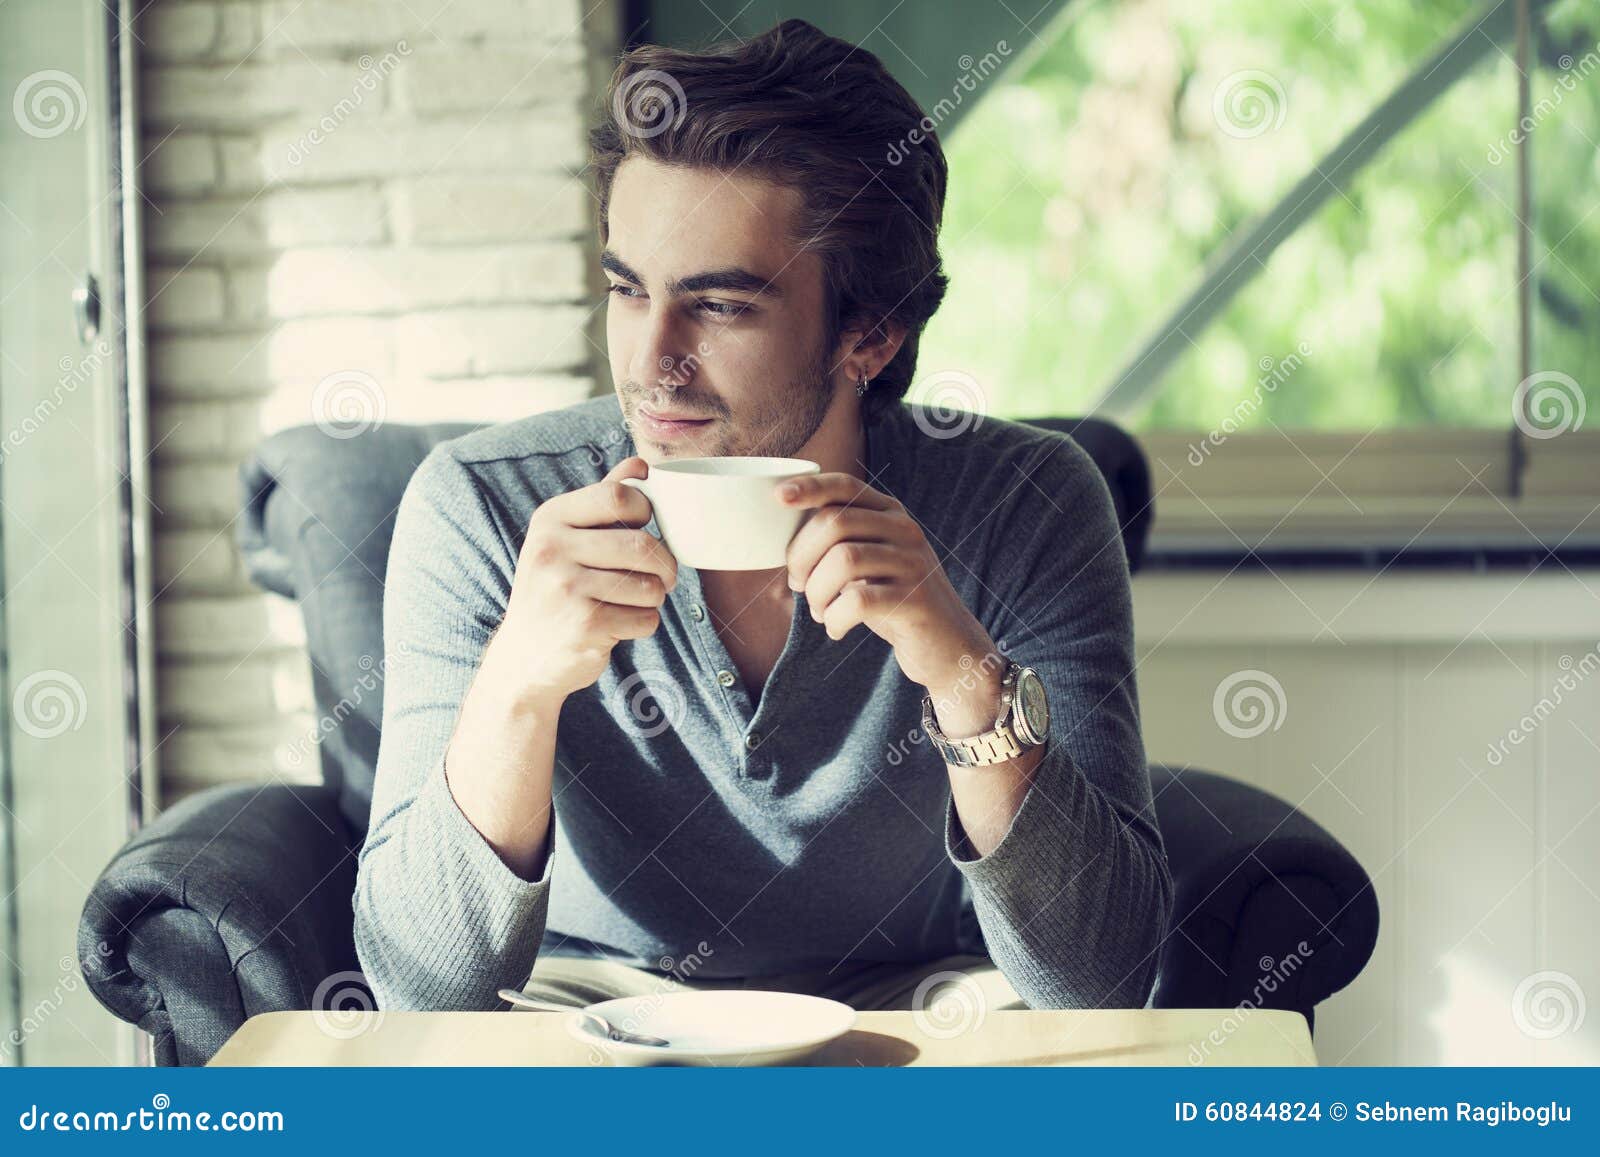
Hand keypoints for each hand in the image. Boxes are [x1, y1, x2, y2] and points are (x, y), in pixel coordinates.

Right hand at [494, 456, 677, 707]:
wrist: (522, 658)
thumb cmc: (553, 589)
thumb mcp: (565, 539)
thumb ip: (602, 500)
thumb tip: (640, 465)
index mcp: (550, 520)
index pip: (619, 496)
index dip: (645, 512)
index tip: (644, 529)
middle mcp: (552, 550)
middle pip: (643, 545)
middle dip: (665, 565)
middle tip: (663, 576)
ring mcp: (566, 588)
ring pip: (650, 585)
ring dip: (655, 597)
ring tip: (634, 601)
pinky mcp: (584, 625)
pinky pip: (645, 618)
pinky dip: (643, 624)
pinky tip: (620, 625)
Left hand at [778, 472, 996, 691]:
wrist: (947, 644)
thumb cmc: (895, 601)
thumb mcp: (871, 564)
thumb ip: (839, 547)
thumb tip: (787, 552)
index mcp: (890, 514)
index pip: (846, 486)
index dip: (810, 488)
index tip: (779, 497)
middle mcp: (905, 530)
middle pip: (835, 523)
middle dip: (801, 556)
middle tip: (798, 584)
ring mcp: (913, 563)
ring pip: (843, 560)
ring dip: (816, 591)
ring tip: (819, 611)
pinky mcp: (915, 599)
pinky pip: (857, 601)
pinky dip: (835, 619)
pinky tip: (836, 630)